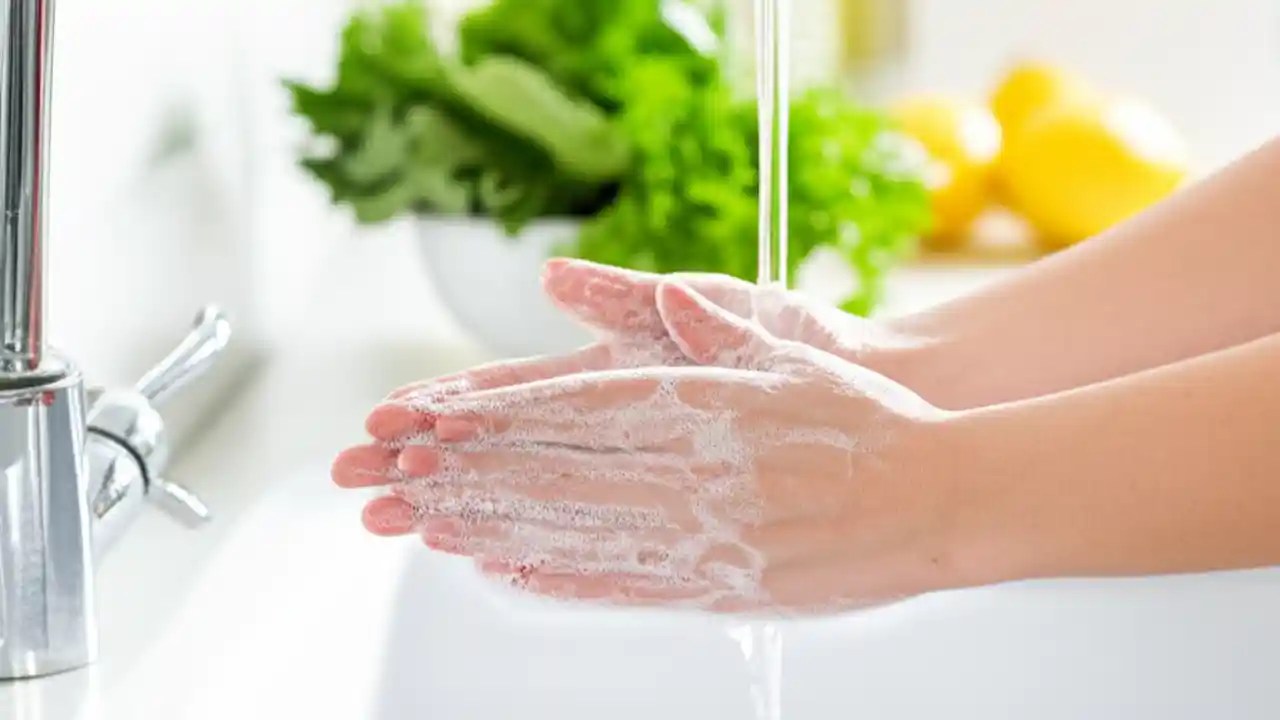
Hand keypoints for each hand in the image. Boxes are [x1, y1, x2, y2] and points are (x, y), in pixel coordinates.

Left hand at [336, 282, 962, 614]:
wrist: (940, 499)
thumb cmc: (864, 417)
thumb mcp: (789, 346)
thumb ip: (709, 325)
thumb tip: (651, 295)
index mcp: (705, 410)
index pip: (577, 410)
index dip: (497, 416)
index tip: (436, 418)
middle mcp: (696, 477)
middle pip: (558, 474)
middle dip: (471, 473)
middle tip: (402, 474)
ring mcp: (705, 540)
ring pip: (576, 534)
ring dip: (493, 527)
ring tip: (429, 522)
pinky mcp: (720, 589)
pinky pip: (622, 586)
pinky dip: (556, 579)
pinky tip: (507, 571)